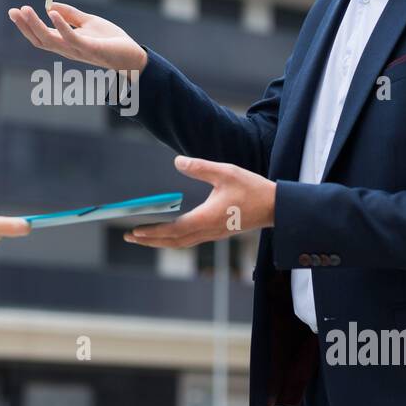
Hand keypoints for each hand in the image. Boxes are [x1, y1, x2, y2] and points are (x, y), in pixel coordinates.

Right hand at [8, 1, 147, 72]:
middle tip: (13, 12)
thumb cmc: (110, 41)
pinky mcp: (90, 49)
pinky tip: (51, 13)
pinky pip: (71, 38)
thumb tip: (50, 7)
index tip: (14, 11)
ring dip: (36, 25)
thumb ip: (70, 15)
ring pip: (50, 40)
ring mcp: (77, 50)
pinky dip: (60, 26)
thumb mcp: (88, 22)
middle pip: (40, 40)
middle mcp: (67, 49)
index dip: (26, 24)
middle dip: (25, 26)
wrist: (131, 55)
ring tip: (25, 10)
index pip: (41, 35)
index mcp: (65, 42)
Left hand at [124, 156, 274, 247]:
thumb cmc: (252, 189)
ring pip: (181, 243)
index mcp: (206, 218)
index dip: (153, 232)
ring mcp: (213, 234)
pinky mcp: (218, 232)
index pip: (173, 230)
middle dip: (150, 240)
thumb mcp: (225, 172)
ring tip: (144, 238)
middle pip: (173, 242)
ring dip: (161, 242)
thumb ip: (200, 167)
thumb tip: (177, 162)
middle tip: (130, 237)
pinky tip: (169, 234)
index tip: (135, 231)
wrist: (275, 206)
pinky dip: (175, 239)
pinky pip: (190, 240)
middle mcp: (208, 230)